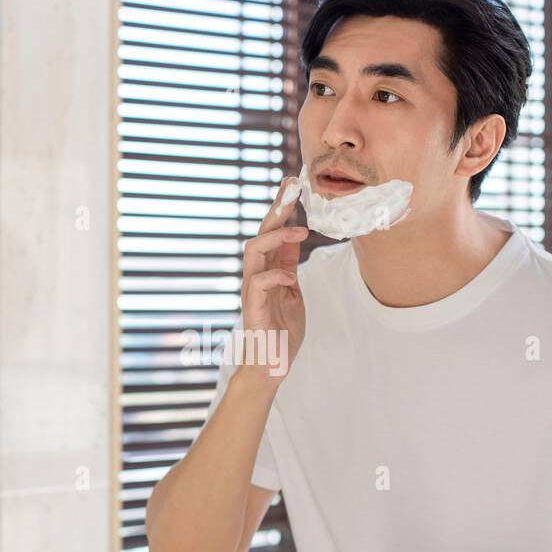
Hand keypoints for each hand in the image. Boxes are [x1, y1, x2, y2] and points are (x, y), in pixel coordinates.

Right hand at [237, 175, 306, 389]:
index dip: (281, 207)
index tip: (293, 184)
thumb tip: (292, 239)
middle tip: (292, 186)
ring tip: (298, 232)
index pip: (271, 232)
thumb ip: (287, 266)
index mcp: (267, 270)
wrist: (271, 367)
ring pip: (253, 252)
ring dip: (275, 237)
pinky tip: (290, 277)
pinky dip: (275, 276)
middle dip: (276, 208)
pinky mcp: (254, 311)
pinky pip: (258, 284)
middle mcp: (256, 276)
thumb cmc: (281, 332)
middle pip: (260, 233)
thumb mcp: (291, 292)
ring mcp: (252, 292)